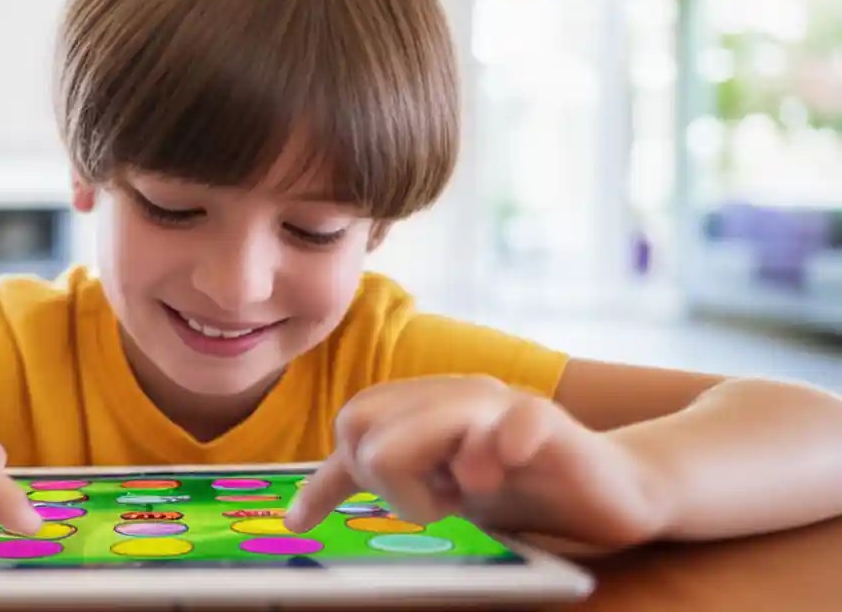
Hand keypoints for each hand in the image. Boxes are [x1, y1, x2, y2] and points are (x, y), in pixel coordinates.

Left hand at [284, 376, 671, 550]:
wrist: (618, 485)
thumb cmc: (523, 488)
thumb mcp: (443, 489)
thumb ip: (388, 482)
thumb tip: (302, 510)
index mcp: (427, 405)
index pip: (353, 423)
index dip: (325, 480)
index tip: (299, 524)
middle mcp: (457, 394)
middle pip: (366, 421)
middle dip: (383, 479)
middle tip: (433, 508)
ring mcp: (501, 406)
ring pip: (425, 423)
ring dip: (429, 480)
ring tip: (466, 498)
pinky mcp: (547, 426)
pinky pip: (510, 426)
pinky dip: (495, 451)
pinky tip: (496, 476)